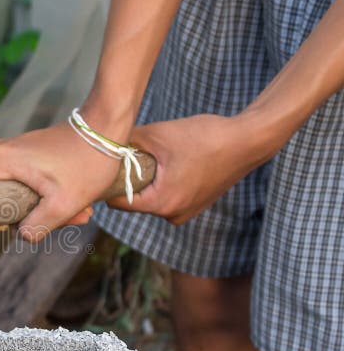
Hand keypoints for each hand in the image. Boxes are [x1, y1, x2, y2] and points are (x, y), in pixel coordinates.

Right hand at [0, 114, 129, 242]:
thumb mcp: (62, 204)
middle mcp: (0, 152)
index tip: (13, 227)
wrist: (107, 126)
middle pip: (0, 197)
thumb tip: (22, 235)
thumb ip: (36, 226)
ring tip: (80, 213)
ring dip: (46, 207)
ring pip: (19, 192)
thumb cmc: (87, 163)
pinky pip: (30, 181)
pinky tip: (77, 201)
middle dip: (31, 216)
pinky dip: (50, 194)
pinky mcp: (28, 152)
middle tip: (65, 222)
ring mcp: (14, 150)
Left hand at [108, 114, 261, 223]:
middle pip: (133, 200)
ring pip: (150, 197)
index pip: (117, 201)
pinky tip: (169, 161)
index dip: (108, 183)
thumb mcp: (158, 135)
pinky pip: (167, 196)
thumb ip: (126, 142)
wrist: (247, 140)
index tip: (106, 164)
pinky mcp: (195, 206)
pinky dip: (162, 181)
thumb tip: (102, 141)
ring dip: (146, 180)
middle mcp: (173, 215)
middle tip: (128, 154)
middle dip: (128, 179)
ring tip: (152, 156)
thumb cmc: (204, 137)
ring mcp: (185, 213)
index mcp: (161, 204)